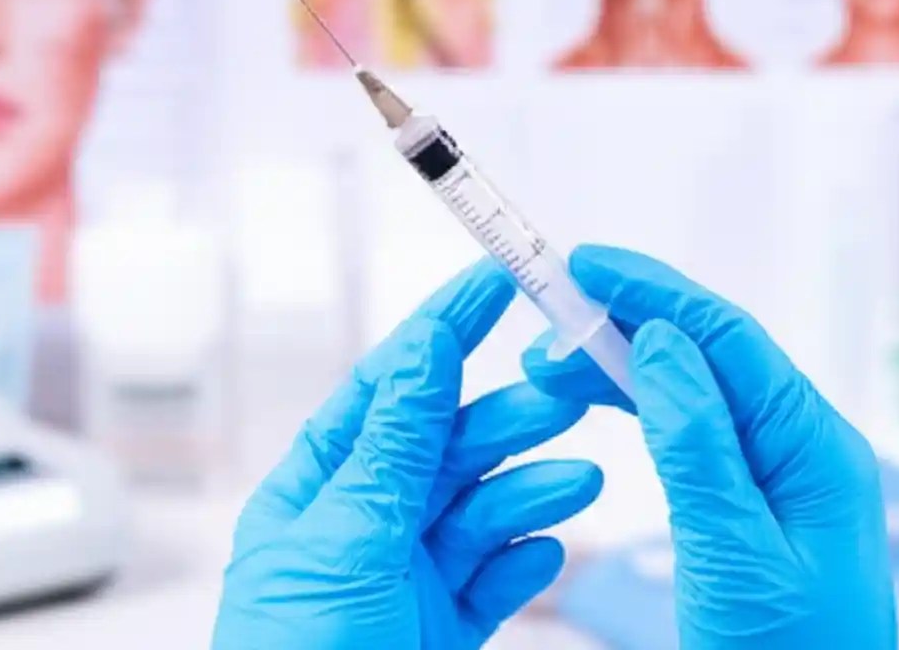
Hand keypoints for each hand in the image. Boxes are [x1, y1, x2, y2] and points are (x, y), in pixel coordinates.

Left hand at [214, 261, 603, 649]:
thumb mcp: (343, 542)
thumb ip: (391, 450)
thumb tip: (419, 354)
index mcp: (318, 491)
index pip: (388, 389)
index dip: (443, 332)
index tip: (496, 282)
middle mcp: (362, 526)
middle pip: (447, 447)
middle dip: (507, 416)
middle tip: (568, 389)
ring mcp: (403, 579)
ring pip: (481, 510)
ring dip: (531, 488)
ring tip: (580, 475)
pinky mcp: (440, 630)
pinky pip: (494, 580)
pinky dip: (526, 560)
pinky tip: (553, 549)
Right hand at [522, 246, 895, 648]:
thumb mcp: (734, 552)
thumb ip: (699, 445)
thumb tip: (662, 343)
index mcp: (812, 447)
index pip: (726, 338)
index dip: (653, 292)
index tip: (586, 265)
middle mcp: (796, 444)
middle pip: (705, 352)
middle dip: (624, 325)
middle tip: (544, 324)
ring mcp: (772, 468)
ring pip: (689, 385)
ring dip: (621, 364)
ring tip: (550, 363)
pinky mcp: (745, 494)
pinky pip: (687, 425)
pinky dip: (636, 404)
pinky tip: (597, 397)